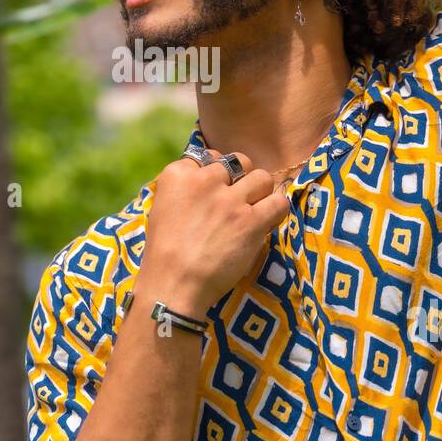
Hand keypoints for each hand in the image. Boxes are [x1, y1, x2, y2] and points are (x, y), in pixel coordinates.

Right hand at [136, 149, 290, 314]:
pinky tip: (267, 221)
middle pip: (238, 163)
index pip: (208, 156)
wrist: (173, 285)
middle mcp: (204, 181)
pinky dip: (276, 211)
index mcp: (177, 175)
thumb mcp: (162, 209)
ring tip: (253, 211)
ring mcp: (229, 200)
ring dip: (260, 193)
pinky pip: (279, 203)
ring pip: (262, 178)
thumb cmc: (164, 254)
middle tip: (236, 202)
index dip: (217, 174)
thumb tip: (210, 178)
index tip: (215, 191)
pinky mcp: (250, 221)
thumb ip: (184, 189)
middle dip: (241, 180)